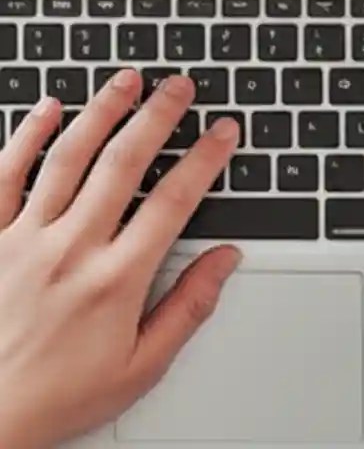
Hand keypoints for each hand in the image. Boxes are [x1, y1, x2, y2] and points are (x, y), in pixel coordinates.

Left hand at [0, 71, 240, 448]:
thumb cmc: (54, 398)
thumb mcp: (140, 367)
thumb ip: (188, 308)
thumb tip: (225, 262)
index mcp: (116, 280)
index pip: (174, 202)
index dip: (205, 159)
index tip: (223, 131)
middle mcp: (70, 250)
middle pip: (123, 164)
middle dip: (158, 117)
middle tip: (180, 86)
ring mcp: (21, 240)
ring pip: (67, 157)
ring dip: (101, 112)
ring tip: (126, 81)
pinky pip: (4, 175)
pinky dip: (25, 137)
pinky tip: (47, 109)